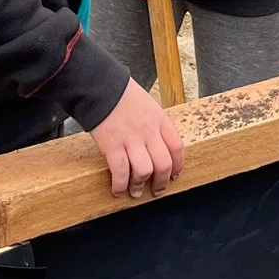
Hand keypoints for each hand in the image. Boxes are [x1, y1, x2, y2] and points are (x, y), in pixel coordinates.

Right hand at [88, 78, 184, 197]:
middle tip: (157, 190)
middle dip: (162, 182)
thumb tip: (158, 144)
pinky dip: (120, 185)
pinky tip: (118, 189)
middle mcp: (149, 131)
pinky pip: (121, 172)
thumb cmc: (123, 95)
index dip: (178, 165)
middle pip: (163, 164)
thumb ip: (156, 124)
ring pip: (144, 171)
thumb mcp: (149, 105)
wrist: (101, 87)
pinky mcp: (112, 146)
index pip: (177, 147)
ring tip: (136, 191)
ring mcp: (131, 139)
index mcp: (160, 120)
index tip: (174, 175)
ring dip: (140, 186)